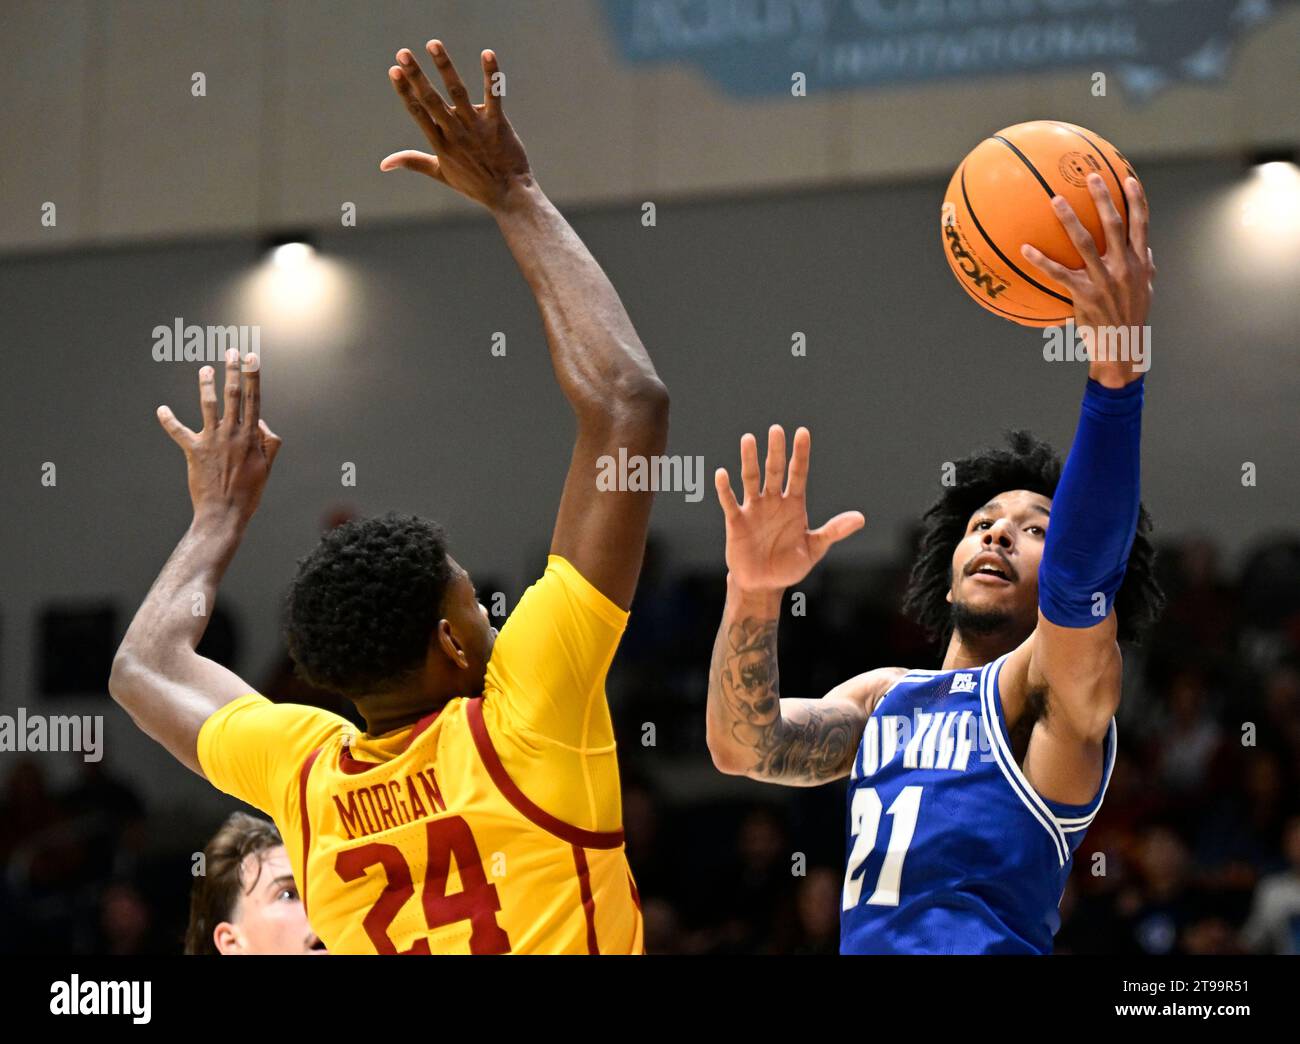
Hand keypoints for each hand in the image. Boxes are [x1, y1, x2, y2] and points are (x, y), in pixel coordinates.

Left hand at [157, 350, 281, 523]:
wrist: (224, 514)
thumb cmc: (249, 493)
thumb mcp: (267, 467)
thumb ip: (269, 442)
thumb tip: (261, 422)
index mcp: (250, 436)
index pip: (254, 399)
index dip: (253, 376)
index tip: (252, 358)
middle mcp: (231, 433)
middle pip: (232, 395)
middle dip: (232, 370)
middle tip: (231, 351)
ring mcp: (211, 440)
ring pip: (208, 405)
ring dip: (206, 384)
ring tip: (205, 369)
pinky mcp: (193, 451)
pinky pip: (178, 432)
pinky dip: (168, 420)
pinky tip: (161, 410)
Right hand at [380, 40, 531, 209]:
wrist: (509, 195)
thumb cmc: (475, 184)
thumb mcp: (441, 174)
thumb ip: (413, 161)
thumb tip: (383, 164)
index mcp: (440, 143)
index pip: (418, 113)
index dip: (405, 92)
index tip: (394, 71)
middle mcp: (455, 133)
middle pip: (431, 100)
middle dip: (416, 76)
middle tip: (403, 53)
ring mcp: (476, 127)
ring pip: (457, 93)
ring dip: (444, 67)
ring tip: (433, 44)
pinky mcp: (497, 124)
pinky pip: (493, 96)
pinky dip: (491, 75)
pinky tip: (488, 54)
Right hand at [714, 426, 864, 592]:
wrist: (763, 585)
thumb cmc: (789, 566)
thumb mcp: (814, 549)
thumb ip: (833, 531)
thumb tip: (860, 519)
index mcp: (794, 504)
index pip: (798, 473)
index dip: (800, 454)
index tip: (802, 433)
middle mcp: (773, 501)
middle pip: (774, 470)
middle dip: (775, 451)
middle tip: (776, 430)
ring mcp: (754, 509)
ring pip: (751, 479)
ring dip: (749, 460)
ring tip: (748, 439)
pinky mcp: (736, 521)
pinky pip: (729, 502)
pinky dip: (724, 489)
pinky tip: (721, 473)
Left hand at [1021, 174, 1154, 386]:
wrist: (1122, 347)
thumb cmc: (1130, 317)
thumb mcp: (1145, 290)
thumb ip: (1144, 267)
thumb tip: (1144, 248)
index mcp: (1139, 262)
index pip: (1142, 224)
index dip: (1137, 200)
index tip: (1128, 179)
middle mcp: (1124, 267)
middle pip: (1115, 225)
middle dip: (1103, 198)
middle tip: (1090, 176)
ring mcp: (1104, 281)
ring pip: (1085, 244)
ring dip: (1069, 220)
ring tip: (1055, 200)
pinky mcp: (1084, 295)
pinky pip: (1058, 274)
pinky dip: (1041, 260)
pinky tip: (1025, 249)